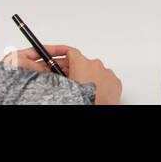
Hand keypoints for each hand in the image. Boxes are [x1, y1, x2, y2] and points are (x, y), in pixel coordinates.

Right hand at [5, 44, 122, 104]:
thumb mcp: (62, 87)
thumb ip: (55, 76)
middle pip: (80, 62)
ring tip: (78, 90)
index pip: (69, 52)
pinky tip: (90, 93)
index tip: (55, 58)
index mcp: (81, 63)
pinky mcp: (114, 81)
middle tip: (63, 79)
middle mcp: (95, 65)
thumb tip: (45, 73)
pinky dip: (97, 83)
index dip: (60, 56)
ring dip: (84, 77)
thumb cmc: (83, 101)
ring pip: (92, 71)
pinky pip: (104, 78)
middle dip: (71, 70)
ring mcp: (106, 72)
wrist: (98, 109)